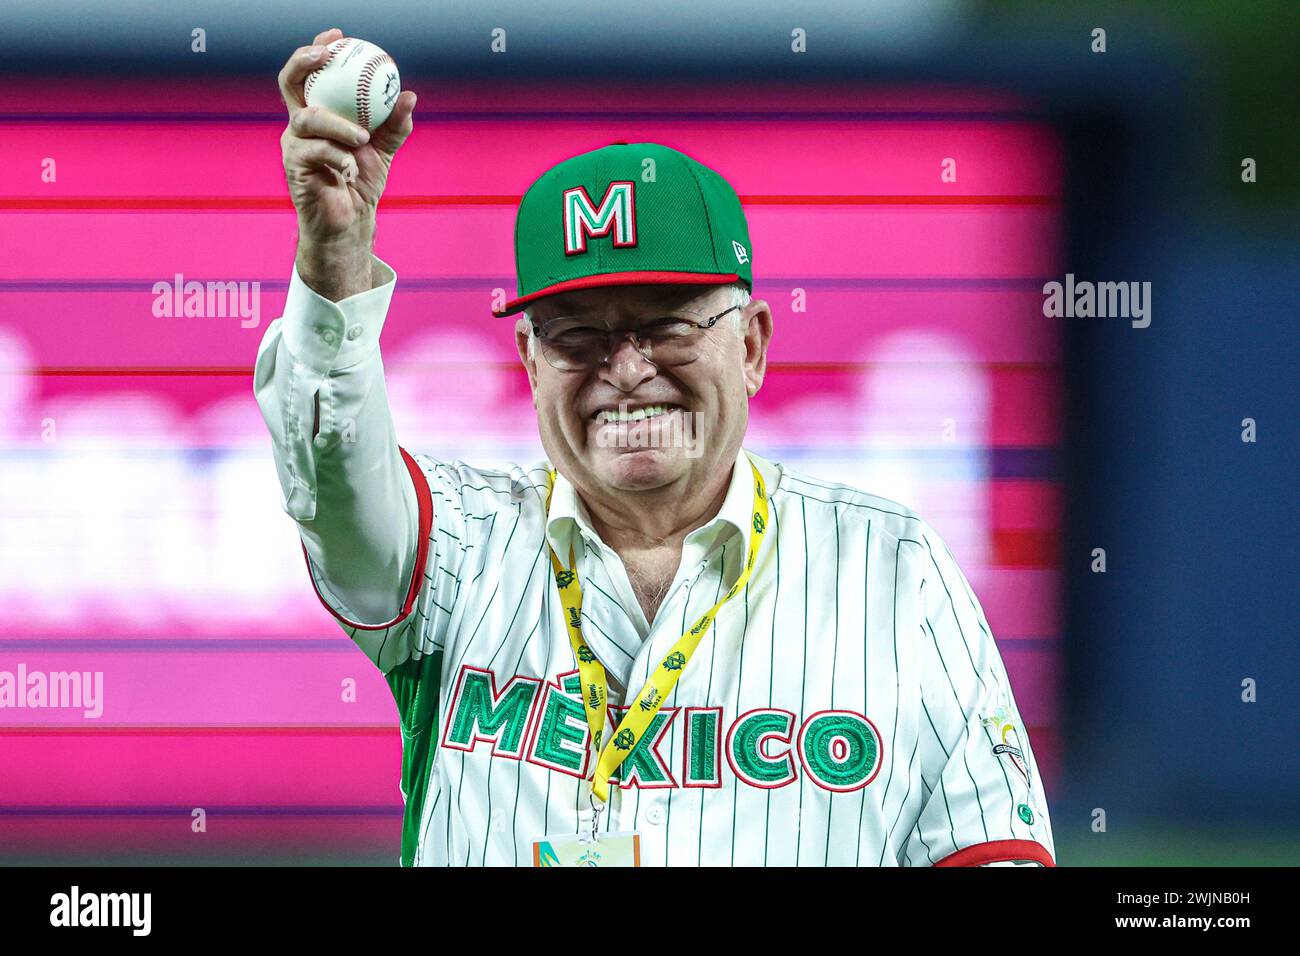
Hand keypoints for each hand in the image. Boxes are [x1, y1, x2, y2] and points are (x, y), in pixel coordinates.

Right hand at [277, 27, 416, 297]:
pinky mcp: (294, 168)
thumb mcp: (383, 150)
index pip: (311, 74)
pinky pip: (314, 151)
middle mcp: (301, 124)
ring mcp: (294, 145)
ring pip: (307, 118)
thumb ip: (394, 124)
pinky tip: (350, 169)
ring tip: (362, 139)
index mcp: (319, 113)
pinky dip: (338, 157)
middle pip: (290, 82)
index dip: (317, 49)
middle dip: (304, 62)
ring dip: (337, 124)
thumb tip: (409, 95)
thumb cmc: (362, 183)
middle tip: (328, 56)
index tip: (339, 36)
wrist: (351, 222)